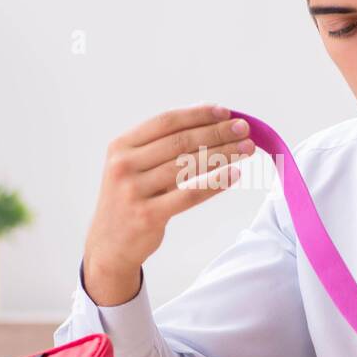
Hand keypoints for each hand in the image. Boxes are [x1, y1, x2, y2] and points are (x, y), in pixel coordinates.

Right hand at [83, 103, 255, 304]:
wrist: (109, 245)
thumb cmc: (130, 200)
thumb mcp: (134, 167)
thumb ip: (162, 146)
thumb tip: (206, 119)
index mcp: (121, 146)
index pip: (166, 122)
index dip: (197, 115)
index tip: (224, 112)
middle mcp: (124, 165)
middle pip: (180, 142)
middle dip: (216, 132)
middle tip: (243, 128)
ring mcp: (133, 191)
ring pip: (188, 166)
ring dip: (222, 154)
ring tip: (246, 148)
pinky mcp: (148, 215)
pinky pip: (190, 194)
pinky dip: (215, 183)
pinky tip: (234, 174)